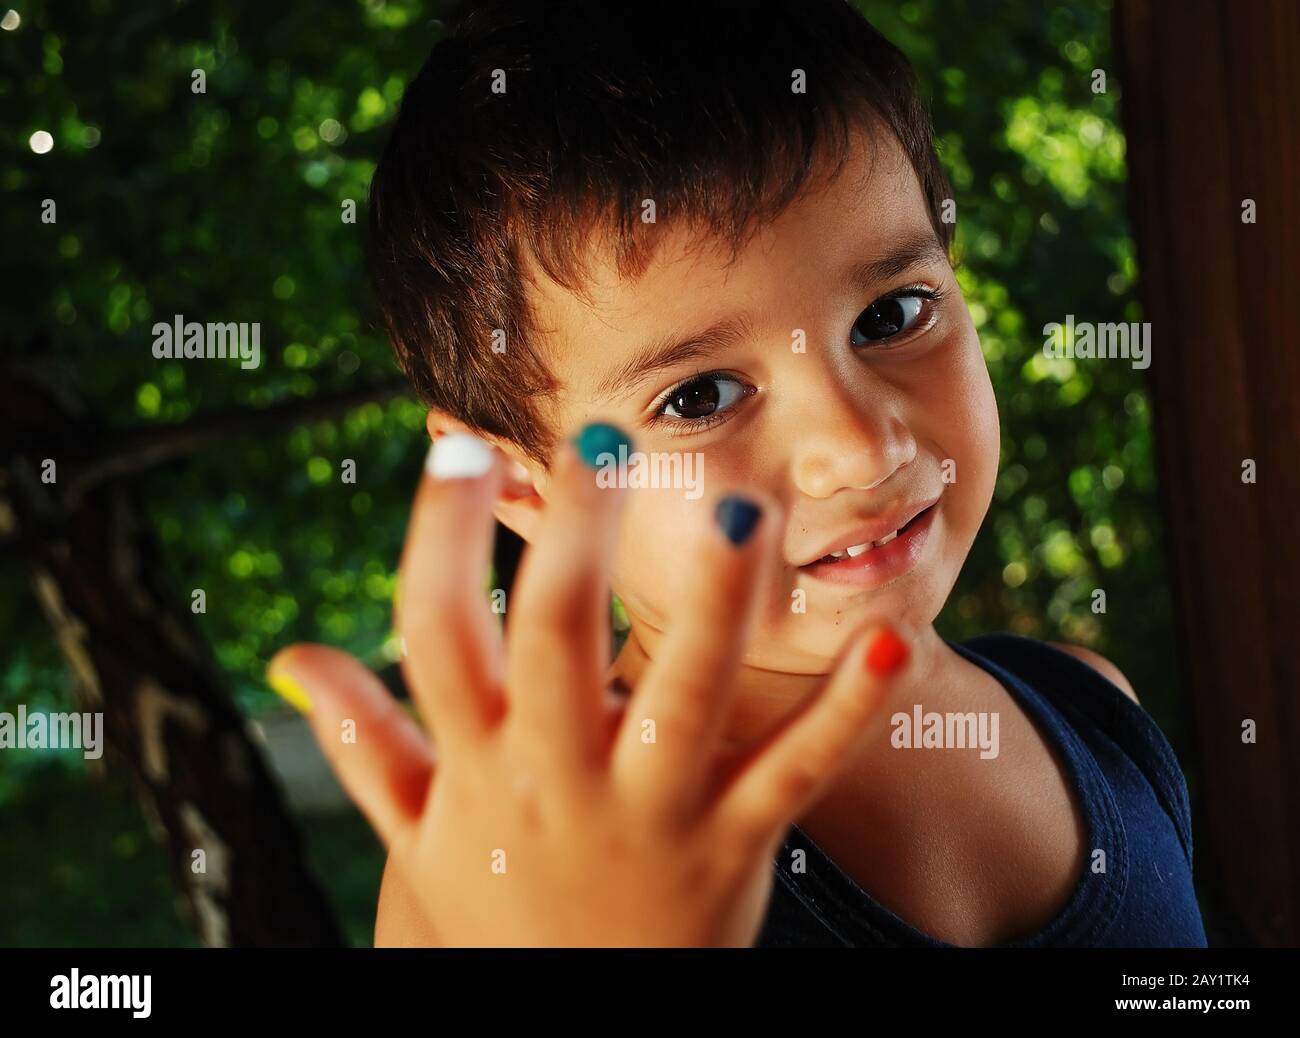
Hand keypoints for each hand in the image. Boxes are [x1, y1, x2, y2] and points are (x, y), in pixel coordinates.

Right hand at [267, 427, 909, 946]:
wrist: (569, 1035)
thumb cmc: (492, 913)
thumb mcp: (413, 838)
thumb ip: (360, 742)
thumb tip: (289, 656)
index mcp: (474, 760)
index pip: (435, 634)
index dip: (438, 540)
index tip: (459, 448)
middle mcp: (555, 778)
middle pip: (555, 643)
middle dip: (574, 543)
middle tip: (601, 445)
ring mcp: (650, 813)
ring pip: (685, 698)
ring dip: (717, 605)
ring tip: (746, 509)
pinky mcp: (732, 847)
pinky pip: (794, 772)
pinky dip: (847, 711)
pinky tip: (891, 639)